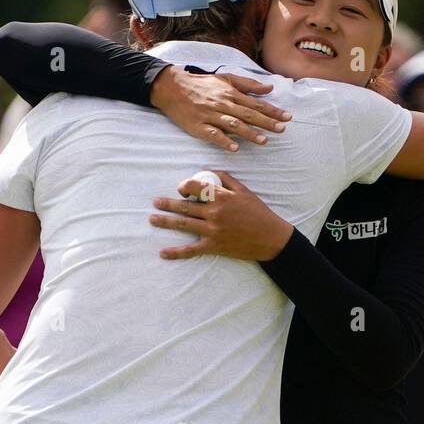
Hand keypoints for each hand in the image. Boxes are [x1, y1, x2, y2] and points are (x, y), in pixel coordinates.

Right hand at [149, 67, 290, 150]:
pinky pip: (213, 134)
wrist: (173, 87)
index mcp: (231, 93)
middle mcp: (223, 104)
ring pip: (233, 124)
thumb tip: (270, 88)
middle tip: (282, 129)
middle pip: (248, 114)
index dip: (272, 111)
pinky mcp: (198, 126)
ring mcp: (210, 116)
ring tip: (264, 141)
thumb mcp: (226, 78)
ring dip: (249, 133)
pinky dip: (224, 141)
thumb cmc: (201, 84)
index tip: (287, 117)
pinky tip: (235, 148)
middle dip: (266, 122)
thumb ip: (248, 84)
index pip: (256, 104)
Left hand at [150, 171, 293, 261]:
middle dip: (167, 203)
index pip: (196, 186)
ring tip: (152, 219)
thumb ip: (226, 180)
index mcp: (222, 197)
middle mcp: (215, 212)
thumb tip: (209, 170)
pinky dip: (176, 252)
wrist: (271, 239)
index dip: (185, 186)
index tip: (181, 189)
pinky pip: (191, 250)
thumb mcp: (245, 191)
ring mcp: (213, 230)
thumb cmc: (259, 214)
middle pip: (185, 206)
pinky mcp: (214, 246)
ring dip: (166, 221)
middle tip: (155, 202)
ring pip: (184, 224)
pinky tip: (162, 253)